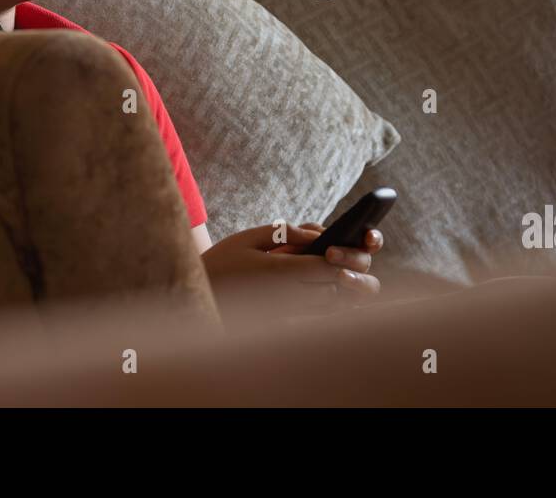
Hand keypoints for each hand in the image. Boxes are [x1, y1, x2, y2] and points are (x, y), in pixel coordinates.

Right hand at [201, 221, 383, 327]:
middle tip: (357, 259)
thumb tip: (316, 234)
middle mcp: (288, 295)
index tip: (356, 245)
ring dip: (349, 291)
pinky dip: (335, 305)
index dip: (348, 256)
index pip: (328, 265)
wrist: (197, 298)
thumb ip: (285, 232)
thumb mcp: (249, 237)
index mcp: (279, 271)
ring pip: (333, 306)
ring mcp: (288, 312)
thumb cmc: (223, 262)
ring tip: (352, 273)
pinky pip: (320, 317)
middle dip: (354, 273)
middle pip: (337, 287)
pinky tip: (339, 291)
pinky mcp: (286, 323)